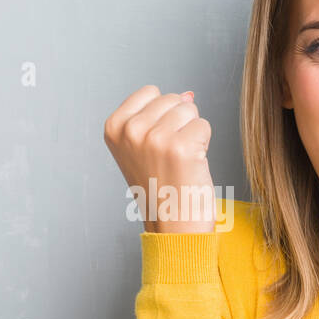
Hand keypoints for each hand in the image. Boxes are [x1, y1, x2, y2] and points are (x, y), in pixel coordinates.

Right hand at [104, 84, 215, 233]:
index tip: (155, 146)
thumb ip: (156, 115)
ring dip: (191, 134)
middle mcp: (131, 131)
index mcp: (114, 127)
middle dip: (178, 123)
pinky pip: (204, 125)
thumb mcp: (141, 147)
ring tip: (180, 161)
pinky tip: (191, 166)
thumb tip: (188, 94)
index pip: (150, 92)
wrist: (172, 226)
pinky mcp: (181, 147)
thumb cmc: (160, 188)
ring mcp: (155, 138)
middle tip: (169, 157)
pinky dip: (203, 145)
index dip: (161, 116)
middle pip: (172, 98)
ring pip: (190, 109)